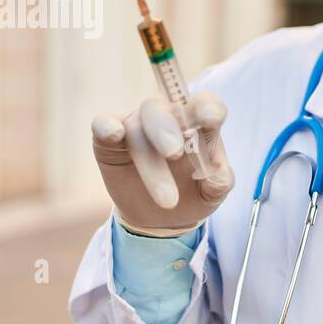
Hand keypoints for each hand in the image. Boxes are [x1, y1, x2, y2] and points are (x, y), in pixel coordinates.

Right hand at [91, 92, 233, 235]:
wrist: (162, 218)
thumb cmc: (193, 194)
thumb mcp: (211, 194)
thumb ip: (219, 183)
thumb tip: (218, 177)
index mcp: (198, 124)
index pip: (204, 104)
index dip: (208, 107)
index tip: (212, 118)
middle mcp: (166, 118)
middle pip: (163, 110)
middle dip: (167, 129)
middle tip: (174, 153)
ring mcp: (136, 126)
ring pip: (137, 128)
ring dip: (149, 162)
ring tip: (168, 200)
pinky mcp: (109, 141)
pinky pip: (103, 124)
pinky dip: (107, 126)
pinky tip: (114, 132)